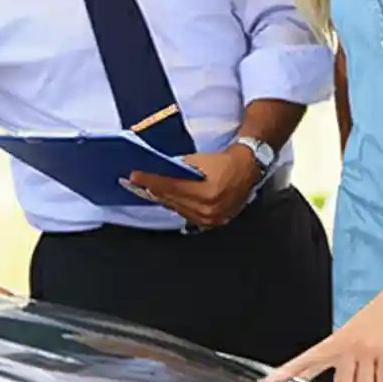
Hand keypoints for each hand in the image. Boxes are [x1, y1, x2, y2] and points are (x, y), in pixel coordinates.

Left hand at [130, 147, 258, 225]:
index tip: (134, 176)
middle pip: (171, 200)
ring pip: (177, 209)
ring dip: (163, 199)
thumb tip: (158, 171)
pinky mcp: (212, 222)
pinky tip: (168, 198)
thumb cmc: (224, 161)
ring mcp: (210, 218)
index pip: (170, 186)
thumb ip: (179, 168)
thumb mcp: (200, 159)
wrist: (248, 170)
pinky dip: (176, 205)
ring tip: (150, 189)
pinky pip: (187, 215)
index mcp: (206, 191)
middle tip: (136, 182)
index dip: (150, 180)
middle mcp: (208, 208)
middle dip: (153, 189)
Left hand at [263, 280, 382, 381]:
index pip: (307, 358)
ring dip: (377, 380)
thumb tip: (341, 379)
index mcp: (337, 338)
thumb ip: (344, 352)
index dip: (288, 371)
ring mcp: (365, 348)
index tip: (269, 381)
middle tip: (369, 365)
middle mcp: (347, 344)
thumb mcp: (356, 329)